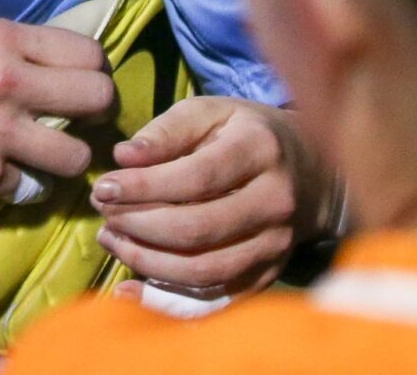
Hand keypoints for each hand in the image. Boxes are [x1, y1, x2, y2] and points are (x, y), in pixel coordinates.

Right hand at [0, 18, 114, 199]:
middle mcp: (8, 81)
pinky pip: (29, 188)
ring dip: (63, 161)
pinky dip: (16, 185)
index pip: (91, 55)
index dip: (93, 73)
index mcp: (2, 38)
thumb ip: (7, 46)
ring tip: (41, 158)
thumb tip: (56, 61)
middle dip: (95, 116)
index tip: (81, 88)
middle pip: (101, 100)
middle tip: (77, 125)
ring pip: (78, 158)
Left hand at [92, 97, 335, 296]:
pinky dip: (170, 305)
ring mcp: (275, 245)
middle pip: (198, 229)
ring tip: (113, 241)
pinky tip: (130, 292)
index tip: (104, 188)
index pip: (196, 177)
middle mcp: (274, 201)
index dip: (145, 187)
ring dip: (147, 262)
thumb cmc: (247, 134)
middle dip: (140, 226)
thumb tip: (124, 157)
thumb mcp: (212, 112)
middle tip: (105, 215)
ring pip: (205, 270)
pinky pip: (217, 301)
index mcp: (260, 150)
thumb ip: (167, 130)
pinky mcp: (268, 275)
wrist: (313, 173)